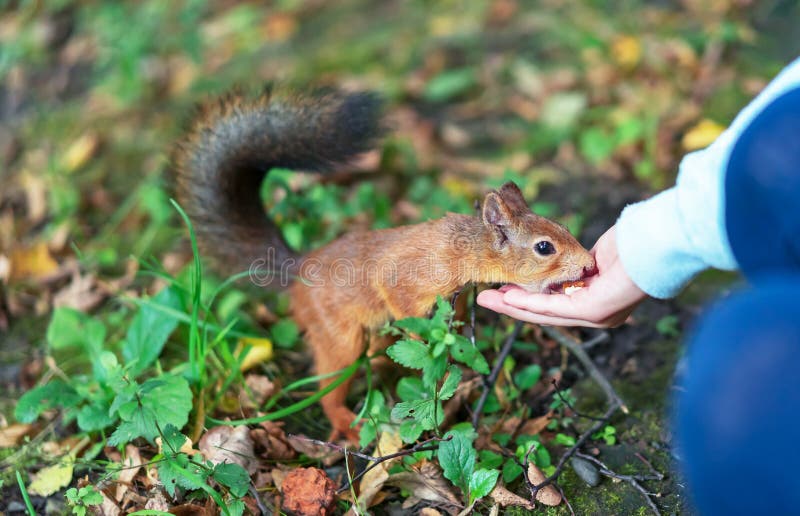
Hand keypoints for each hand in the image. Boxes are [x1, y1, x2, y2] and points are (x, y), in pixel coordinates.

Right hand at [476, 226, 646, 326]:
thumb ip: (578, 266)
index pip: (556, 304)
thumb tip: (568, 266)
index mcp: (599, 302)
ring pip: (546, 313)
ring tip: (488, 300)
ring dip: (513, 307)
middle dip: (512, 306)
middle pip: (546, 313)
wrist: (657, 242)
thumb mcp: (597, 257)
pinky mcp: (595, 311)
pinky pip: (555, 308)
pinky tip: (509, 298)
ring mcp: (598, 317)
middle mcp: (599, 316)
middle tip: (485, 300)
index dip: (527, 300)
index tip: (503, 292)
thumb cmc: (634, 243)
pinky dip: (530, 304)